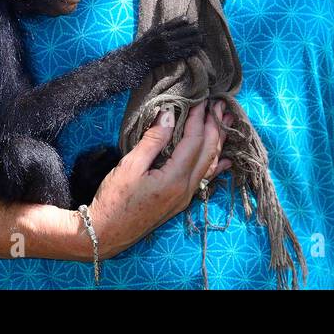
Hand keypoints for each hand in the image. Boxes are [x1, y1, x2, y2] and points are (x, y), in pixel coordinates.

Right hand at [83, 99, 233, 256]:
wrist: (106, 234)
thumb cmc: (114, 200)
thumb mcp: (130, 166)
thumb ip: (153, 141)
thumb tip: (169, 115)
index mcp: (175, 179)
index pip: (194, 142)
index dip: (198, 119)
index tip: (201, 100)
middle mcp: (186, 189)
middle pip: (208, 153)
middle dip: (215, 127)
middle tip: (221, 105)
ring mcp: (185, 197)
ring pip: (209, 165)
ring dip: (218, 142)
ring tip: (227, 123)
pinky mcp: (180, 201)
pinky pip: (205, 179)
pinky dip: (216, 165)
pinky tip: (224, 159)